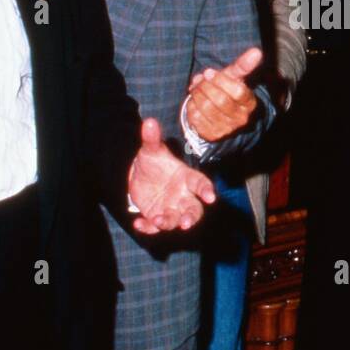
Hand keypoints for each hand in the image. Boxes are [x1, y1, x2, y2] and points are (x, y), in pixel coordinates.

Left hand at [127, 117, 215, 234]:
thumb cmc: (153, 161)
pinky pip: (155, 227)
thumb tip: (149, 122)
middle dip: (192, 217)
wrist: (138, 174)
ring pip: (175, 220)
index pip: (200, 184)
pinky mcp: (156, 217)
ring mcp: (170, 208)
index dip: (206, 190)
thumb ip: (151, 139)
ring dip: (169, 223)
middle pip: (194, 210)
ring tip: (157, 220)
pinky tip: (138, 223)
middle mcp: (182, 196)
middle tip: (187, 223)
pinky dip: (148, 227)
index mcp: (186, 178)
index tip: (211, 197)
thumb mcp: (151, 150)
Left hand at [185, 46, 262, 142]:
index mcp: (249, 104)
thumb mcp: (235, 78)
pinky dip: (191, 105)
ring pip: (207, 108)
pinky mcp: (211, 134)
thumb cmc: (227, 91)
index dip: (221, 80)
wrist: (220, 116)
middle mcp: (240, 119)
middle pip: (221, 100)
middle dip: (206, 86)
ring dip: (197, 94)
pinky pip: (196, 117)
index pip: (238, 91)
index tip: (209, 72)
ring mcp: (226, 129)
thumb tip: (256, 51)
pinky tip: (194, 100)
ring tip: (196, 88)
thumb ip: (244, 65)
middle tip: (200, 79)